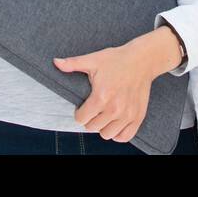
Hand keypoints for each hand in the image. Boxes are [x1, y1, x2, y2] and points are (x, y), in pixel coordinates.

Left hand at [53, 28, 175, 142]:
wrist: (142, 60)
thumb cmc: (117, 59)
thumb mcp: (93, 60)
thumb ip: (73, 64)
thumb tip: (55, 62)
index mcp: (101, 96)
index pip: (81, 118)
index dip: (79, 113)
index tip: (82, 107)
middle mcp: (115, 108)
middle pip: (92, 127)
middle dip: (90, 120)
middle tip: (93, 109)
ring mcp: (127, 114)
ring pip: (107, 134)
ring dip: (103, 127)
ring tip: (104, 116)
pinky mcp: (138, 117)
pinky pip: (124, 137)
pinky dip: (118, 133)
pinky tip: (115, 123)